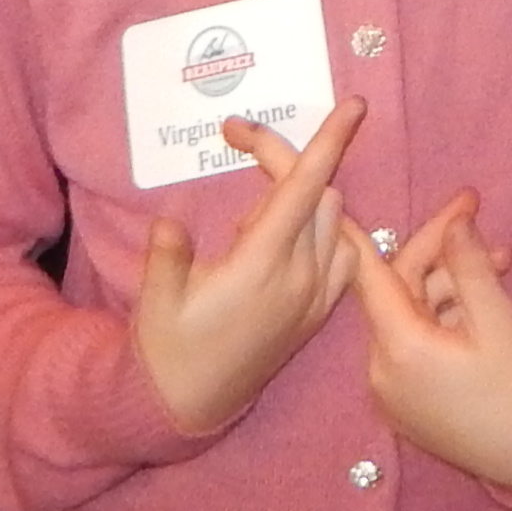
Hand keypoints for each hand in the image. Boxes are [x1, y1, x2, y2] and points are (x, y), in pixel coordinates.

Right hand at [129, 100, 365, 436]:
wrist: (191, 405)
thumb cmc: (168, 348)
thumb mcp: (156, 301)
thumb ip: (166, 257)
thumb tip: (170, 223)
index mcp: (261, 267)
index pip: (304, 189)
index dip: (328, 143)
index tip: (355, 105)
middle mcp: (301, 279)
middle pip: (319, 194)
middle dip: (287, 164)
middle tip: (242, 156)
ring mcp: (315, 297)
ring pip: (335, 220)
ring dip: (304, 199)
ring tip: (249, 226)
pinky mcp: (319, 313)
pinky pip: (344, 256)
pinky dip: (324, 233)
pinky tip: (284, 243)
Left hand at [353, 190, 511, 495]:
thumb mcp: (500, 319)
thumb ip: (471, 265)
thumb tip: (455, 221)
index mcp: (400, 348)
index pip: (370, 276)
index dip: (360, 231)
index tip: (346, 190)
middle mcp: (383, 369)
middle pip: (400, 288)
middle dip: (439, 251)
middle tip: (474, 212)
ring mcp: (393, 389)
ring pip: (413, 313)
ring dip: (450, 283)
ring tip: (500, 258)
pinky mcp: (406, 400)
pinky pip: (416, 340)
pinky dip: (443, 314)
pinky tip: (480, 297)